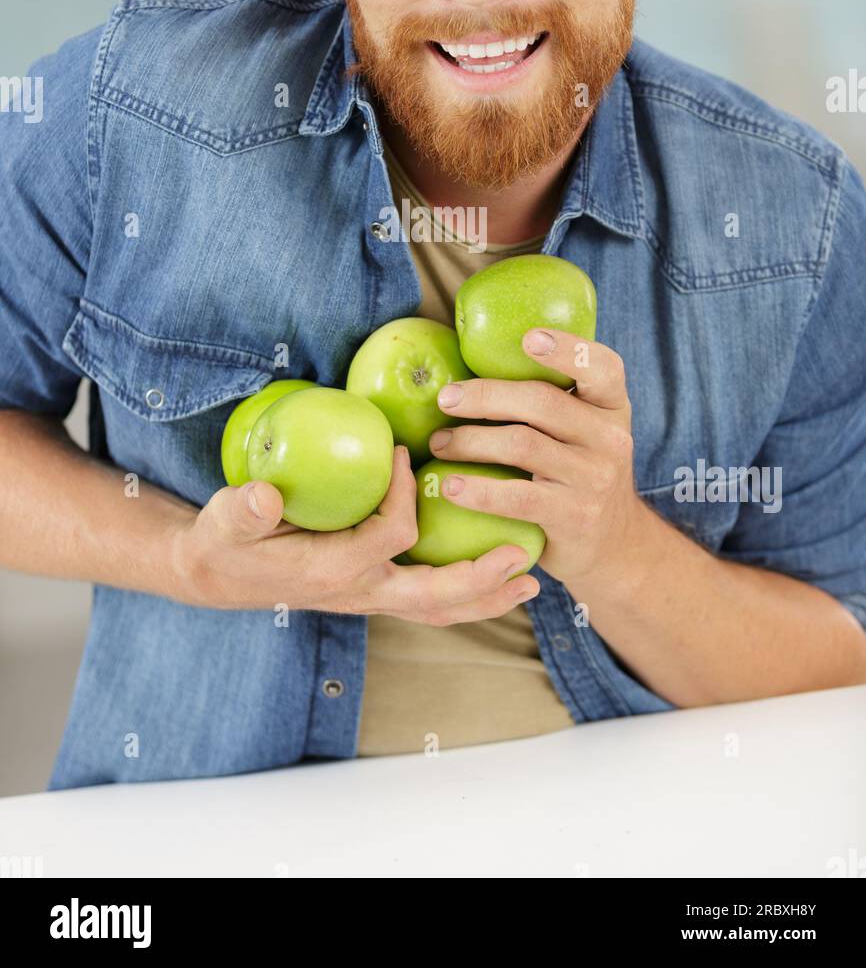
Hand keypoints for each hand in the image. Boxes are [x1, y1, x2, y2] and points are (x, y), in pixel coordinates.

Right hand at [170, 445, 539, 621]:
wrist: (221, 572)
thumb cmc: (227, 539)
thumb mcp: (226, 520)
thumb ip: (244, 510)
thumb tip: (262, 496)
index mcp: (334, 569)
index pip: (391, 534)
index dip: (403, 494)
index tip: (403, 452)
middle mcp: (361, 591)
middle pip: (435, 596)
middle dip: (482, 579)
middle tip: (524, 556)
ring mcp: (370, 597)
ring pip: (439, 608)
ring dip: (487, 597)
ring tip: (532, 581)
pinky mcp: (375, 591)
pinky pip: (430, 600)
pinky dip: (467, 593)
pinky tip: (496, 573)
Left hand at [427, 329, 641, 587]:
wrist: (615, 546)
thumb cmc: (578, 472)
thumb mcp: (584, 432)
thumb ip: (551, 401)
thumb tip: (472, 359)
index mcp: (611, 406)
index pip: (602, 367)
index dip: (567, 349)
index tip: (529, 337)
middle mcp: (610, 438)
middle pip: (542, 402)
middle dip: (485, 396)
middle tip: (445, 398)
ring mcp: (594, 479)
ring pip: (522, 445)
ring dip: (470, 441)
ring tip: (438, 444)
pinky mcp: (574, 516)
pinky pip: (518, 497)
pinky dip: (478, 490)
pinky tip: (449, 486)